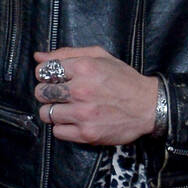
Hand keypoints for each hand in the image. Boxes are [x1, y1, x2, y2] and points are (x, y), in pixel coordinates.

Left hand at [33, 46, 158, 144]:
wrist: (148, 107)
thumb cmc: (124, 80)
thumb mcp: (100, 57)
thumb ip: (68, 54)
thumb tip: (38, 57)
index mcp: (83, 67)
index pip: (43, 72)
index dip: (46, 75)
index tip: (56, 79)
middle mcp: (80, 90)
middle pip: (41, 93)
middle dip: (48, 93)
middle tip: (62, 95)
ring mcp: (82, 114)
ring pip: (46, 113)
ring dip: (54, 111)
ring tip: (69, 109)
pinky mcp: (86, 133)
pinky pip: (57, 131)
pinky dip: (63, 127)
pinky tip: (75, 121)